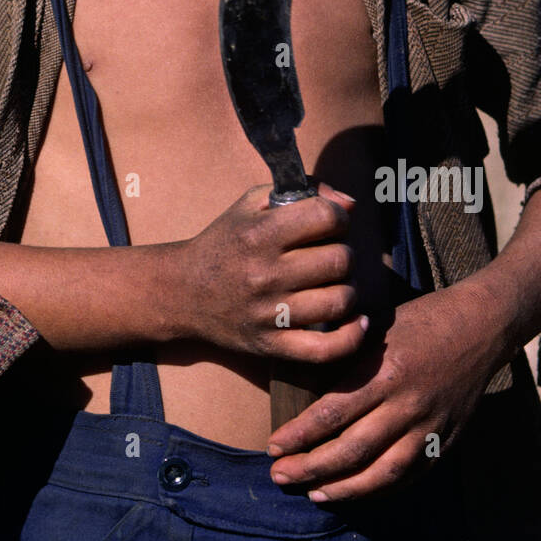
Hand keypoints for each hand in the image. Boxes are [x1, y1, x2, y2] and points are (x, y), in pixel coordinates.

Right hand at [179, 182, 367, 361]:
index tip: (332, 224)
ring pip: (339, 300)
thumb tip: (350, 203)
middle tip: (331, 255)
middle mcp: (265, 273)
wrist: (183, 291)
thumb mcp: (251, 205)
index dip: (338, 217)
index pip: (325, 217)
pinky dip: (351, 337)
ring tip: (335, 284)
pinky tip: (357, 322)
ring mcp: (270, 314)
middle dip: (344, 253)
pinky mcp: (272, 345)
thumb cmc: (224, 242)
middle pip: (339, 259)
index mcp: (259, 234)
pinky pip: (325, 349)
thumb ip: (301, 191)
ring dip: (348, 289)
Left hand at [265, 281, 500, 500]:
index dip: (300, 435)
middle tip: (280, 476)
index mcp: (384, 371)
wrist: (478, 328)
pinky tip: (354, 491)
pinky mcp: (446, 441)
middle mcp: (406, 404)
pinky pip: (409, 476)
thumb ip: (346, 360)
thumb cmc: (419, 321)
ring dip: (343, 489)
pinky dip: (379, 489)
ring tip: (313, 493)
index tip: (274, 446)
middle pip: (352, 449)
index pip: (332, 412)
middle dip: (311, 468)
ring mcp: (429, 427)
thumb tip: (301, 380)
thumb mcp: (375, 329)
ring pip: (381, 473)